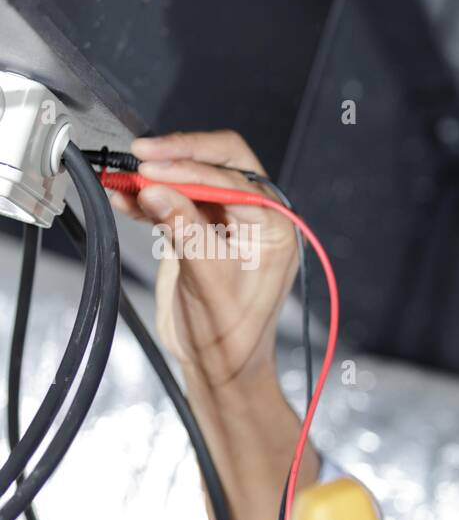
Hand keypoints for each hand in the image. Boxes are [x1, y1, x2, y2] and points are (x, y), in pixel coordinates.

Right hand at [111, 130, 299, 388]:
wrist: (219, 363)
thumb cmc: (230, 335)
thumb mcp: (208, 283)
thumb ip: (186, 233)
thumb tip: (156, 190)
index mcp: (275, 229)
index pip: (236, 181)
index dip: (192, 170)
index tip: (153, 169)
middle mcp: (258, 218)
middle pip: (222, 162)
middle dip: (181, 156)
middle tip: (142, 155)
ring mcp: (229, 220)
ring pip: (194, 177)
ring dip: (157, 176)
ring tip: (122, 179)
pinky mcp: (202, 228)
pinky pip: (175, 199)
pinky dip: (148, 197)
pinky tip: (122, 198)